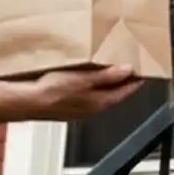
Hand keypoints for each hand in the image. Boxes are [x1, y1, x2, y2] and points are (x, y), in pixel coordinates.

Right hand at [28, 65, 144, 120]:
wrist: (29, 102)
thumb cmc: (54, 91)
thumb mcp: (84, 80)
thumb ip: (107, 76)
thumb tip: (127, 71)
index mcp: (100, 102)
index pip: (125, 91)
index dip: (136, 80)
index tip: (144, 70)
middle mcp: (92, 108)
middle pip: (114, 93)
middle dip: (122, 80)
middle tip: (129, 65)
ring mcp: (80, 108)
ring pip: (100, 94)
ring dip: (107, 82)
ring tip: (109, 67)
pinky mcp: (68, 105)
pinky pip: (87, 94)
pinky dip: (92, 84)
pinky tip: (86, 76)